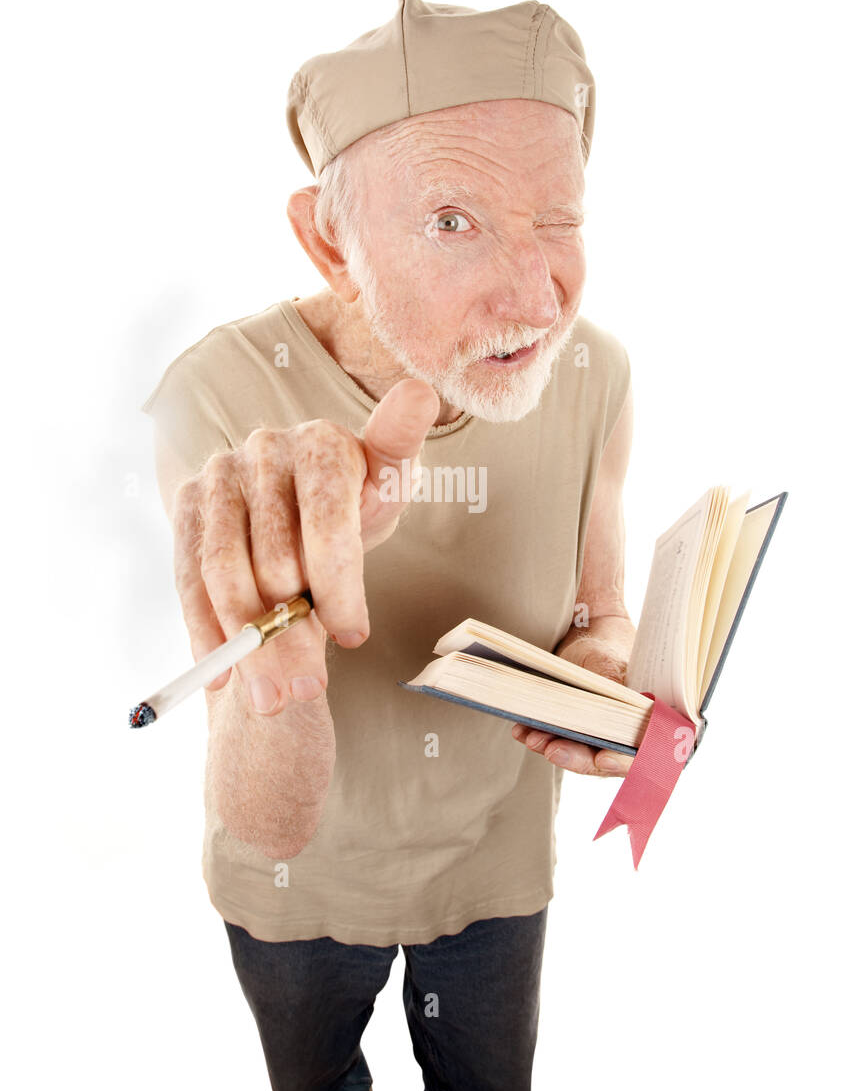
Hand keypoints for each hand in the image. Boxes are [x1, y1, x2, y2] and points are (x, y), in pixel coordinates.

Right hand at [171, 377, 440, 714]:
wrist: (299, 513)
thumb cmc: (355, 502)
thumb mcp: (388, 483)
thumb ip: (401, 448)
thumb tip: (419, 391)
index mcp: (321, 441)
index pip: (326, 518)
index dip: (339, 585)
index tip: (354, 639)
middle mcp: (264, 449)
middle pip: (274, 558)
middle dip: (292, 631)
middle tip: (306, 688)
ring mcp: (219, 475)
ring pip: (225, 574)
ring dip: (247, 645)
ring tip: (272, 698)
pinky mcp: (186, 506)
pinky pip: (188, 579)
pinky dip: (204, 633)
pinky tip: (221, 678)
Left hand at [510, 632, 632, 776]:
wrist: (588, 641)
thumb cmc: (605, 649)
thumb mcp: (607, 660)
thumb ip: (612, 679)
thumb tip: (617, 695)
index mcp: (647, 720)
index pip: (640, 751)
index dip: (622, 761)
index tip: (601, 759)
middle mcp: (626, 737)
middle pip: (606, 761)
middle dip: (577, 758)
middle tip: (552, 750)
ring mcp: (600, 739)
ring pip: (580, 757)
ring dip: (555, 750)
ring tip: (532, 738)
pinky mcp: (577, 736)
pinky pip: (561, 744)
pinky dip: (542, 740)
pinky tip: (523, 731)